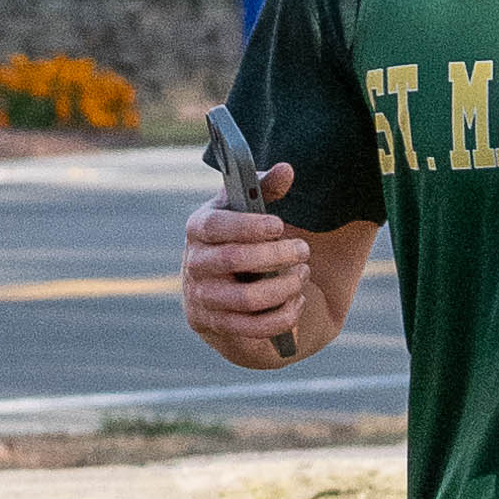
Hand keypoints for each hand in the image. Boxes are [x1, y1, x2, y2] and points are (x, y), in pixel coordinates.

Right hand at [182, 159, 307, 364]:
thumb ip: (265, 189)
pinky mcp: (216, 326)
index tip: (278, 226)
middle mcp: (194, 264)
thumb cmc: (240, 239)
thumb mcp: (248, 211)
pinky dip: (283, 315)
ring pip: (247, 298)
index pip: (215, 226)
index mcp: (198, 228)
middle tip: (304, 249)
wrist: (224, 287)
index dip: (248, 226)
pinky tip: (297, 301)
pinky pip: (254, 327)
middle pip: (233, 260)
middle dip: (276, 255)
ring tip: (303, 274)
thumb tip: (286, 170)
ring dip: (284, 287)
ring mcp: (203, 298)